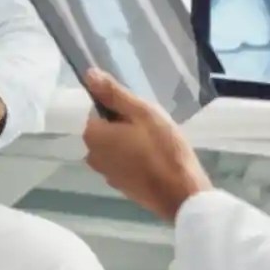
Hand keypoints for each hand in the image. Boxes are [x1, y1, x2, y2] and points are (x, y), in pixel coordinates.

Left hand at [81, 70, 211, 221]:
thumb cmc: (163, 148)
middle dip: (126, 126)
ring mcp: (106, 175)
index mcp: (93, 136)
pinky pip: (124, 164)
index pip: (99, 110)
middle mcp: (92, 156)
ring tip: (157, 144)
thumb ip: (113, 93)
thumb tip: (88, 75)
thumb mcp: (142, 112)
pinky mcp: (121, 188)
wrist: (181, 194)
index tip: (142, 115)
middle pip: (106, 130)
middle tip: (153, 129)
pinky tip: (156, 161)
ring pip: (116, 147)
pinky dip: (136, 160)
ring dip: (131, 143)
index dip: (121, 108)